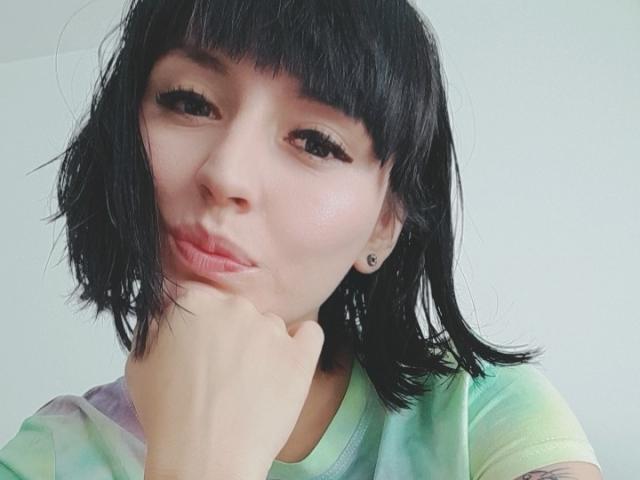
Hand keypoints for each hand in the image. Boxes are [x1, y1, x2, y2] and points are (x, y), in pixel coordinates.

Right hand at [124, 279, 324, 478]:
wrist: (204, 458)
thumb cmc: (169, 417)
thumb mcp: (140, 362)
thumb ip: (157, 327)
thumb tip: (169, 318)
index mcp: (194, 301)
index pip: (203, 300)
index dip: (202, 328)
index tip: (202, 350)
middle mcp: (235, 306)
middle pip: (238, 312)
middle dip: (232, 336)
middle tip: (223, 373)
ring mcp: (271, 328)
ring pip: (271, 327)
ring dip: (263, 347)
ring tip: (250, 386)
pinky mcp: (300, 353)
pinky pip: (310, 334)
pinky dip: (302, 345)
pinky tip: (288, 366)